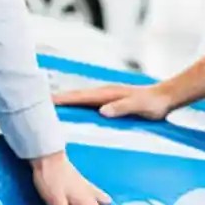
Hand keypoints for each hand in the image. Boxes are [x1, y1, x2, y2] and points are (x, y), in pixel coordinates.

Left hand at [30, 151, 120, 204]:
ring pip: (100, 196)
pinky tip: (93, 196)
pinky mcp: (79, 179)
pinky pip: (94, 191)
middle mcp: (88, 193)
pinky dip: (98, 196)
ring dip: (105, 204)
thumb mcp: (56, 202)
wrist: (47, 156)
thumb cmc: (51, 180)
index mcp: (85, 201)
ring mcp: (84, 184)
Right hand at [52, 82, 174, 119]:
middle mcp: (103, 93)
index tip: (47, 101)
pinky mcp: (110, 101)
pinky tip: (74, 111)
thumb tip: (102, 111)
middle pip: (75, 96)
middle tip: (39, 102)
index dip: (63, 99)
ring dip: (66, 101)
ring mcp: (106, 96)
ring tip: (50, 107)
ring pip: (81, 99)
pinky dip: (77, 105)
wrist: (165, 97)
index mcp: (106, 94)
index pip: (79, 97)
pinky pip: (88, 103)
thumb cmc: (152, 103)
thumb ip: (121, 108)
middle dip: (58, 98)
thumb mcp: (138, 107)